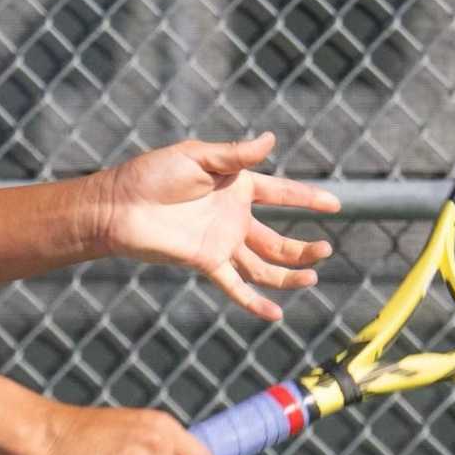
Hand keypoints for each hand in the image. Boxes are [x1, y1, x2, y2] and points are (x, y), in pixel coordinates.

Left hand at [94, 133, 339, 319]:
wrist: (119, 206)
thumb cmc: (153, 174)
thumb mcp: (197, 156)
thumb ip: (236, 155)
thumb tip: (271, 140)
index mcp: (235, 186)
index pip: (281, 193)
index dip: (308, 197)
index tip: (336, 203)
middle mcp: (233, 217)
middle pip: (278, 238)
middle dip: (303, 246)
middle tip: (326, 249)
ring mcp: (221, 242)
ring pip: (264, 265)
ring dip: (289, 273)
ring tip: (312, 277)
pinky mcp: (206, 262)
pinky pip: (235, 286)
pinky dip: (255, 302)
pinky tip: (276, 315)